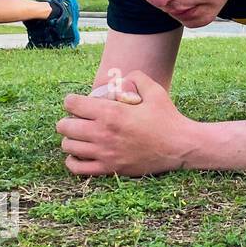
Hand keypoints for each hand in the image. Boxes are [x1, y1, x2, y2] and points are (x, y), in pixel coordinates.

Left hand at [56, 71, 196, 176]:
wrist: (180, 146)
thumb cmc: (167, 118)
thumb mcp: (155, 91)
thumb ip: (137, 78)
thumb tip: (122, 77)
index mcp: (112, 113)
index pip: (73, 104)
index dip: (72, 101)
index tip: (77, 102)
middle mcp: (103, 133)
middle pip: (65, 126)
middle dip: (68, 120)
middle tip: (77, 119)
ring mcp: (104, 153)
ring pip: (68, 146)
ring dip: (70, 139)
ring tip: (79, 136)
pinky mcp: (109, 169)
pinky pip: (76, 168)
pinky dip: (73, 161)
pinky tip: (80, 154)